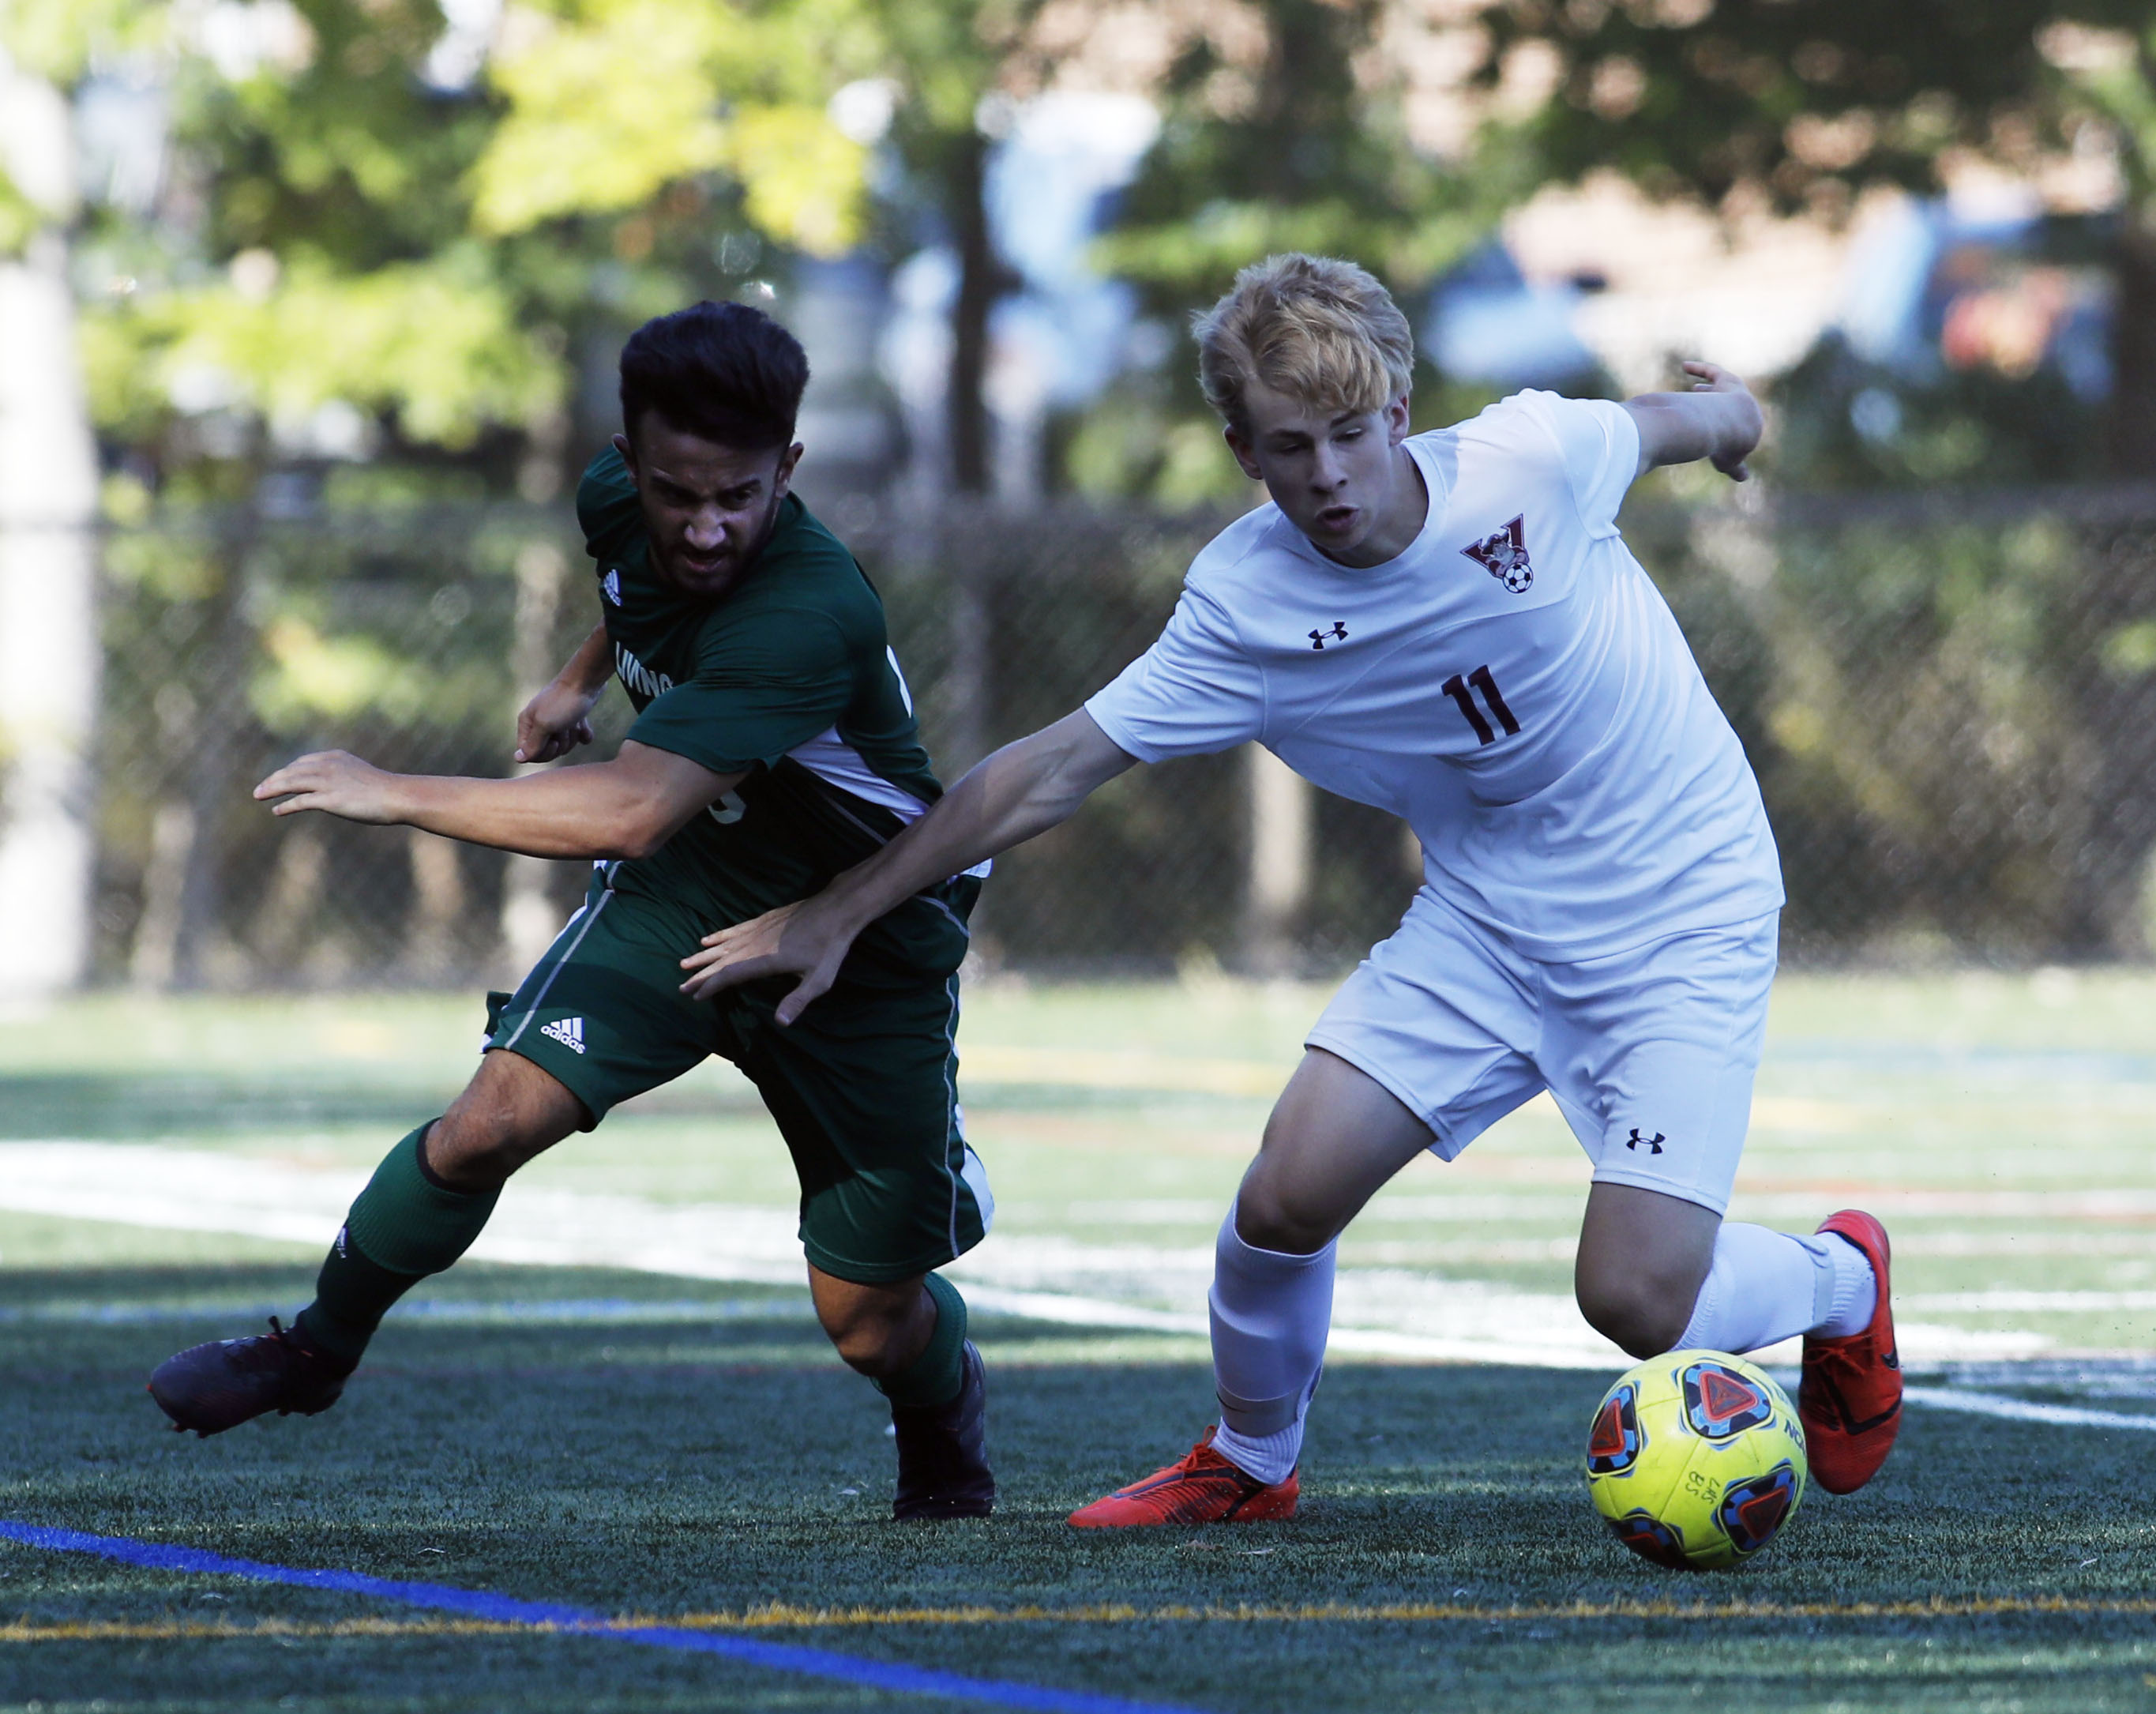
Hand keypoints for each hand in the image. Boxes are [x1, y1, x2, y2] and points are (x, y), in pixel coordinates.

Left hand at [254, 750, 402, 821]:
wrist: (397, 796)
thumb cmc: (386, 790)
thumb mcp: (362, 776)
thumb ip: (346, 777)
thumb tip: (341, 788)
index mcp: (336, 758)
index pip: (303, 762)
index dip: (287, 771)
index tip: (278, 779)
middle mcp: (328, 766)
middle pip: (292, 771)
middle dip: (273, 780)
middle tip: (259, 790)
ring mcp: (328, 782)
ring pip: (291, 783)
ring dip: (272, 789)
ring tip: (258, 796)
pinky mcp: (329, 799)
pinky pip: (300, 801)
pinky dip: (286, 805)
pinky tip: (276, 810)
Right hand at [514, 678, 598, 763]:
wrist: (586, 681)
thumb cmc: (563, 703)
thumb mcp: (545, 725)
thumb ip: (532, 744)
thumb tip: (518, 758)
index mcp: (527, 723)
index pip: (528, 753)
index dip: (543, 753)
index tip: (554, 742)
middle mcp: (539, 722)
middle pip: (548, 751)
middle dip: (561, 744)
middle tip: (565, 728)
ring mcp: (557, 720)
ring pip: (564, 745)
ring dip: (572, 736)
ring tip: (574, 722)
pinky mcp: (573, 718)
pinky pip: (578, 737)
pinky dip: (583, 734)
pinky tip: (584, 726)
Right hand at [678, 897, 855, 1022]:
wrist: (835, 910)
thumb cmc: (829, 947)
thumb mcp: (819, 979)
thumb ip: (798, 1000)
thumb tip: (780, 1023)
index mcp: (764, 960)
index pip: (730, 975)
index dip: (711, 986)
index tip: (695, 996)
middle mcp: (755, 944)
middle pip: (721, 961)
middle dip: (700, 975)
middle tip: (681, 986)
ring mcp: (757, 929)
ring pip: (723, 944)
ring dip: (703, 955)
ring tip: (685, 963)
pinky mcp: (762, 919)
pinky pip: (733, 929)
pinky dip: (718, 935)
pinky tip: (708, 939)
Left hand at [1679, 360, 1759, 481]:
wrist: (1731, 429)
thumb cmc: (1727, 448)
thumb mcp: (1729, 461)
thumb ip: (1735, 467)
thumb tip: (1745, 477)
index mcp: (1751, 430)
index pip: (1739, 431)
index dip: (1729, 432)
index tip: (1721, 434)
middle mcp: (1748, 410)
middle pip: (1731, 407)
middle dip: (1720, 409)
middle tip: (1706, 410)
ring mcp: (1738, 395)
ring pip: (1724, 390)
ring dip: (1712, 390)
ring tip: (1696, 389)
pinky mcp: (1728, 382)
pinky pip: (1714, 372)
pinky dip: (1701, 369)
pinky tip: (1684, 366)